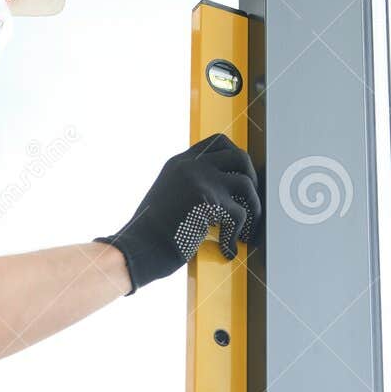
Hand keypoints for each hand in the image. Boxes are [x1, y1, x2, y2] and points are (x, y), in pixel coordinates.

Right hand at [94, 134, 260, 294]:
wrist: (136, 249)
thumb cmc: (149, 234)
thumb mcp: (167, 197)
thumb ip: (189, 187)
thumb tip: (218, 194)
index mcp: (180, 163)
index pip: (218, 142)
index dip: (235, 157)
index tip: (241, 176)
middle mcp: (191, 166)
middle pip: (239, 155)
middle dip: (252, 177)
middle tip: (251, 200)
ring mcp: (201, 181)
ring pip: (245, 183)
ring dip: (254, 207)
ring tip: (247, 228)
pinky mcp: (208, 202)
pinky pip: (240, 214)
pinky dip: (237, 235)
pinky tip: (227, 249)